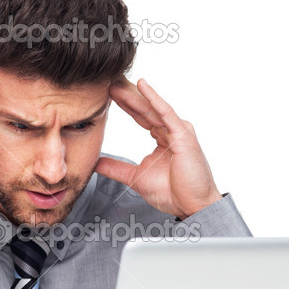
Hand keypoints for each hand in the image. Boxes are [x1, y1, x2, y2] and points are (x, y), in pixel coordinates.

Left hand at [95, 77, 221, 218]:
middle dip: (126, 95)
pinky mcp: (183, 135)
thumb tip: (96, 163)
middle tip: (108, 81)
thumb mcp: (135, 178)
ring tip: (116, 83)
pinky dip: (153, 98)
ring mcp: (178, 131)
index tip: (107, 94)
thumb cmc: (172, 192)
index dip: (125, 105)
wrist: (191, 206)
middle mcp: (171, 130)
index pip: (140, 116)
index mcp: (162, 138)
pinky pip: (165, 113)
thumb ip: (116, 168)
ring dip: (134, 95)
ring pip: (152, 108)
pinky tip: (141, 85)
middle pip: (145, 108)